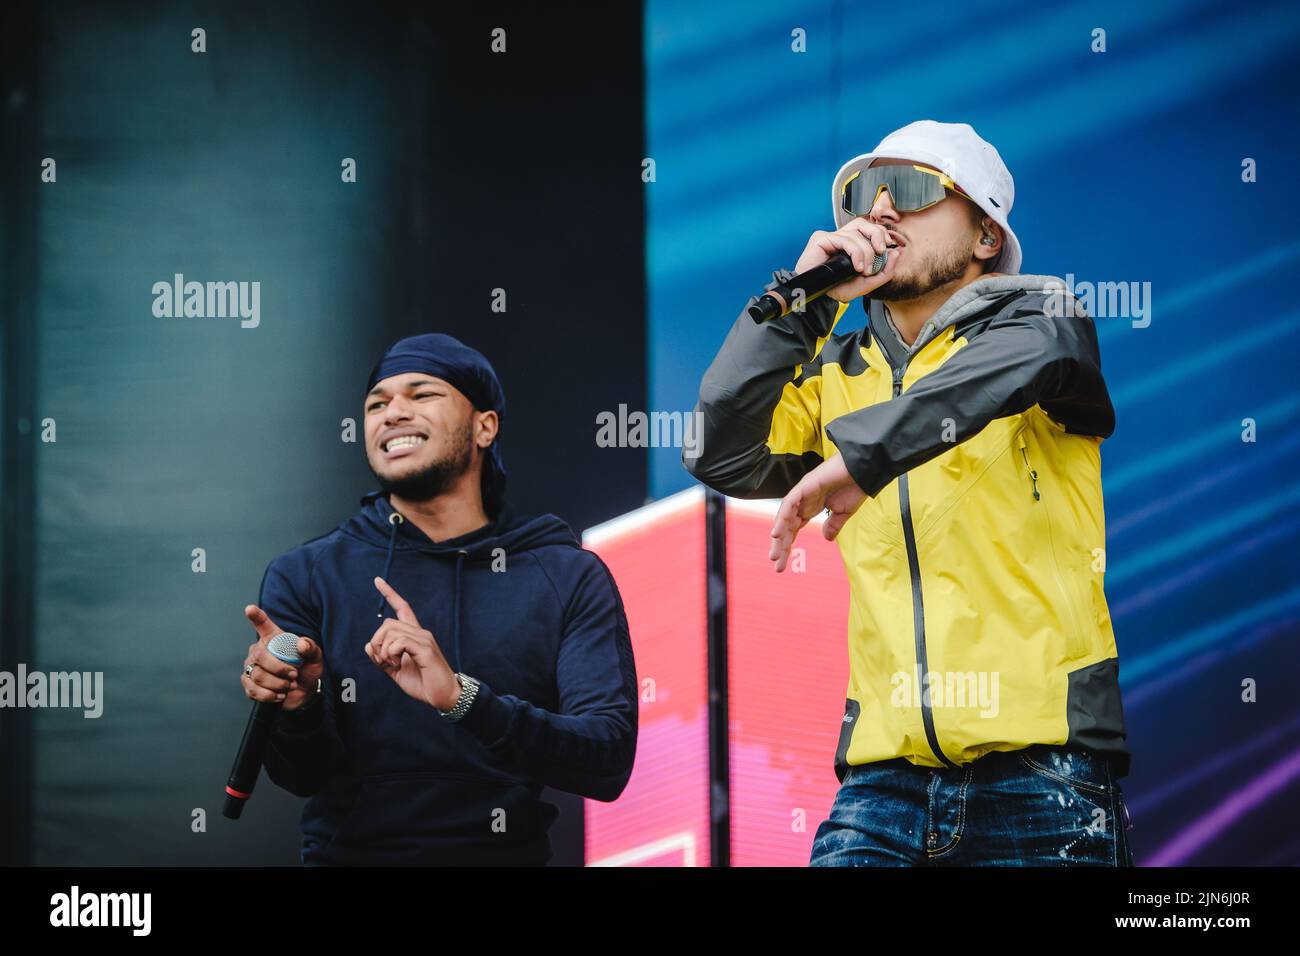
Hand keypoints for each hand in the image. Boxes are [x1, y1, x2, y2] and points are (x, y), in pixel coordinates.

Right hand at [241, 606, 323, 710]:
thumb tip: (301, 644)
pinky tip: (280, 694)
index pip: (263, 625)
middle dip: (280, 668)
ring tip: (289, 685)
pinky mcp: (249, 685)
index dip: (256, 616)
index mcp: (274, 639)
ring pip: (258, 675)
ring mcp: (251, 667)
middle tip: (294, 675)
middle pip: (260, 656)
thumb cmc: (307, 670)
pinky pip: (253, 690)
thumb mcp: (315, 658)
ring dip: (278, 684)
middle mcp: (259, 651)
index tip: (250, 609)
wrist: (303, 692)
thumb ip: (311, 648)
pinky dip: (270, 695)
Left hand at [365, 577, 459, 710]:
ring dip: (384, 651)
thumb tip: (368, 646)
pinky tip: (397, 664)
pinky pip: (399, 642)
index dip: (389, 594)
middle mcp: (420, 633)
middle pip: (388, 623)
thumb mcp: (396, 671)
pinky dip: (391, 654)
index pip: (402, 607)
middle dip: (377, 641)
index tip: (377, 580)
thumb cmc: (423, 684)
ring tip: (393, 665)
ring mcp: (424, 639)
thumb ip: (382, 659)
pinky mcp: (426, 649)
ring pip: (391, 631)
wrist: (444, 696)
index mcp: (414, 636)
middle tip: (383, 661)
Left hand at [769, 455, 866, 571]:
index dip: (787, 546)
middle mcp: (802, 501)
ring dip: (779, 536)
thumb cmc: (855, 487)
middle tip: (776, 565)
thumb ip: (833, 525)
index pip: (793, 529)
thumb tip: (826, 538)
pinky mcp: (805, 486)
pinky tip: (777, 534)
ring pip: (785, 517)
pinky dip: (782, 519)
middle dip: (781, 546)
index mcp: (810, 508)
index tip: (782, 564)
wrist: (864, 471)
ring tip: (775, 555)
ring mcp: (802, 493)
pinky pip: (789, 504)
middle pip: (786, 526)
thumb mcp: (843, 513)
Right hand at [793, 218, 905, 303]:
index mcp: (850, 245)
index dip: (881, 234)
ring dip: (866, 251)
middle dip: (877, 234)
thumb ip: (883, 272)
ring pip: (855, 233)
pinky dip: (855, 252)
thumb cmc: (835, 289)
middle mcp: (840, 238)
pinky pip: (844, 239)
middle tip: (882, 250)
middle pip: (863, 223)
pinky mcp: (821, 239)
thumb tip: (896, 253)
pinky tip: (857, 266)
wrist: (816, 297)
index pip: (868, 230)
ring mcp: (830, 237)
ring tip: (865, 269)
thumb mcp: (865, 284)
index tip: (889, 247)